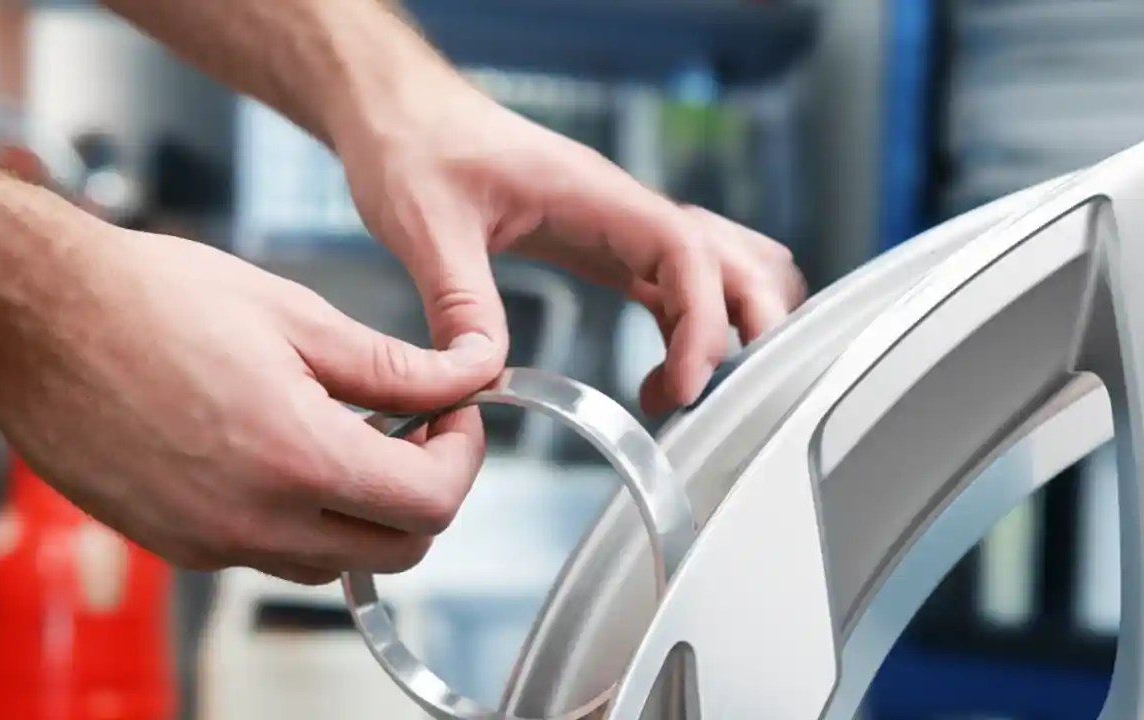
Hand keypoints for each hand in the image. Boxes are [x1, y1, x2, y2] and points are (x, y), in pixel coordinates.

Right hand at [0, 219, 497, 584]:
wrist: (36, 319)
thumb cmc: (153, 299)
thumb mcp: (296, 317)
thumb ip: (395, 367)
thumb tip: (467, 378)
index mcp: (296, 458)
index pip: (431, 502)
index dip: (464, 454)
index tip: (456, 412)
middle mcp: (254, 521)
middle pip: (397, 550)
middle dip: (428, 489)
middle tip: (419, 424)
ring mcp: (212, 542)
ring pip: (337, 561)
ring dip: (368, 510)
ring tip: (352, 431)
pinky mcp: (179, 544)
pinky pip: (273, 554)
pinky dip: (306, 517)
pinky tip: (291, 451)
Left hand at [330, 72, 806, 415]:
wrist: (397, 111)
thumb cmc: (413, 142)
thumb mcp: (424, 225)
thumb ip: (459, 301)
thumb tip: (483, 373)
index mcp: (590, 191)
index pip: (683, 249)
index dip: (702, 318)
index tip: (688, 380)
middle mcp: (617, 206)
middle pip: (724, 254)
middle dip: (746, 320)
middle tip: (719, 393)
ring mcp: (615, 224)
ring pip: (710, 266)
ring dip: (727, 322)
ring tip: (694, 390)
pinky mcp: (600, 243)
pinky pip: (669, 283)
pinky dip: (687, 327)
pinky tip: (665, 372)